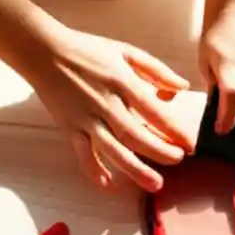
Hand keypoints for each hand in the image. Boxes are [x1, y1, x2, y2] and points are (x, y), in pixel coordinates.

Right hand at [25, 26, 194, 191]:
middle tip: (178, 160)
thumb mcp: (126, 51)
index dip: (174, 130)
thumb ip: (156, 70)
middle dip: (160, 151)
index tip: (190, 144)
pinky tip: (108, 183)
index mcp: (122, 82)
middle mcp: (105, 103)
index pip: (154, 111)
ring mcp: (86, 118)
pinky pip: (82, 153)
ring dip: (135, 169)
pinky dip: (93, 169)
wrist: (45, 52)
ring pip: (113, 149)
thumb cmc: (88, 50)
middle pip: (136, 135)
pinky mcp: (70, 127)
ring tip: (155, 183)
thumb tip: (183, 87)